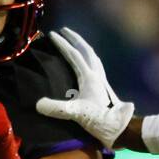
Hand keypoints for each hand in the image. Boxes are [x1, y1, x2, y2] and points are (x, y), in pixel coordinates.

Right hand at [36, 27, 134, 148]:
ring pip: (92, 56)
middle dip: (74, 38)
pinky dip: (88, 58)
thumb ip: (57, 109)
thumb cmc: (100, 120)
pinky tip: (86, 64)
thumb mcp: (77, 114)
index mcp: (89, 77)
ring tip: (74, 42)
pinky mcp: (104, 87)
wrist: (121, 128)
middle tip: (64, 30)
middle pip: (86, 50)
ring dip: (82, 46)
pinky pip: (95, 65)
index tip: (51, 34)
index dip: (62, 44)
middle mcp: (97, 74)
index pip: (74, 55)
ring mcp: (102, 80)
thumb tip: (38, 104)